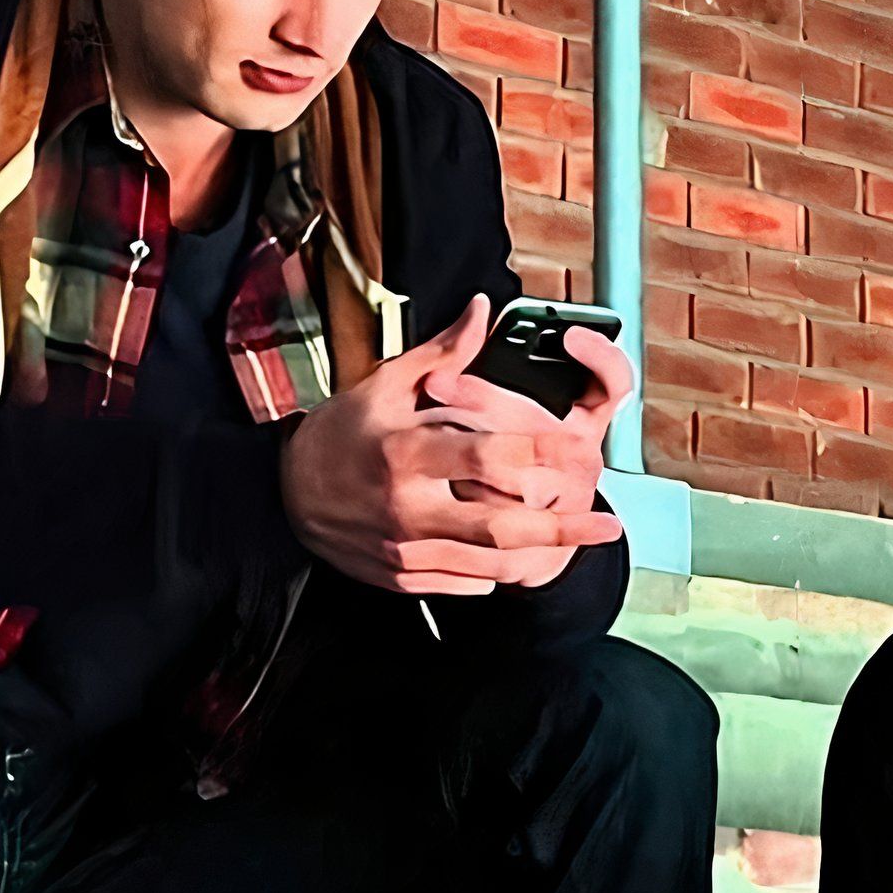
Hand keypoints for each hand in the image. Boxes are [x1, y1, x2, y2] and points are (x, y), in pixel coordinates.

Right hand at [283, 298, 623, 595]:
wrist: (287, 496)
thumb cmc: (341, 435)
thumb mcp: (386, 386)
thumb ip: (443, 353)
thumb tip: (484, 310)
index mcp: (405, 453)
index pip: (489, 457)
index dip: (542, 454)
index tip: (578, 448)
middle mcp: (406, 508)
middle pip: (500, 524)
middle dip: (561, 528)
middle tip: (605, 523)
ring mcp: (404, 549)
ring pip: (488, 563)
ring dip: (540, 555)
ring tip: (580, 541)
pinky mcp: (401, 576)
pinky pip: (463, 581)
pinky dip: (497, 570)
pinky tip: (521, 555)